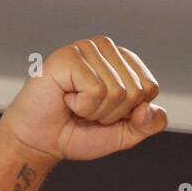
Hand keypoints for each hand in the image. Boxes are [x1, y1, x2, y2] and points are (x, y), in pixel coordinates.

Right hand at [0, 36, 166, 162]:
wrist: (41, 141)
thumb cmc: (78, 132)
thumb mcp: (124, 134)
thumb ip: (148, 124)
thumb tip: (148, 109)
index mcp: (123, 61)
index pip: (150, 88)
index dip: (130, 112)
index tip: (105, 112)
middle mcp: (106, 49)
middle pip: (136, 90)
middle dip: (112, 113)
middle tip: (87, 110)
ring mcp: (86, 49)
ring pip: (117, 91)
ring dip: (95, 111)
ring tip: (75, 104)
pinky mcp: (68, 56)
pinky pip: (96, 91)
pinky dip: (82, 106)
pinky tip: (66, 98)